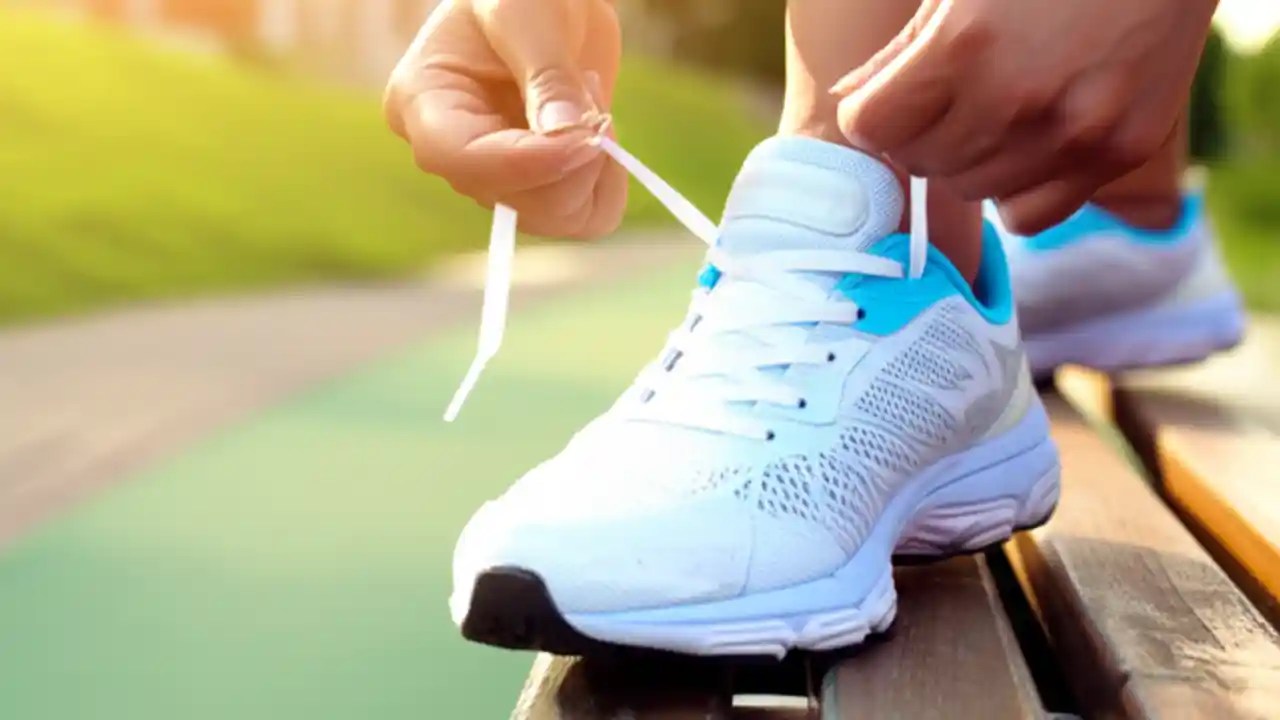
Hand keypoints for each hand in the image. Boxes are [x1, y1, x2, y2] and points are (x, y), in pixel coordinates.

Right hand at [384, 0, 624, 237]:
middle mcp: (453, 153)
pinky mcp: (538, 188)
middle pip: (515, 200)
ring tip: (588, 102)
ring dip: (593, 166)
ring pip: (555, 217)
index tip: (588, 137)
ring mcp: (497, 177)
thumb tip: (565, 136)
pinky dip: (606, 183)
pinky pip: (583, 218)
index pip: (462, 159)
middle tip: (590, 94)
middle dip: (573, 158)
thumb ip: (547, 75)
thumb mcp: (528, 12)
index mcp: (425, 102)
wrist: (546, 4)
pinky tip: (597, 131)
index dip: (527, 162)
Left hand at [832, 0, 1216, 233]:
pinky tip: (1032, 145)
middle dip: (924, 134)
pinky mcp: (1119, 153)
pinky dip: (1018, 190)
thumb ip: (902, 52)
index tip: (893, 100)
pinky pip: (1028, 214)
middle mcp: (1016, 99)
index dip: (873, 114)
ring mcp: (1073, 133)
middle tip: (955, 98)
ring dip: (971, 159)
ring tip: (1001, 110)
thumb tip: (849, 100)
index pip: (871, 127)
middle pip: (920, 161)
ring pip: (970, 190)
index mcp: (966, 45)